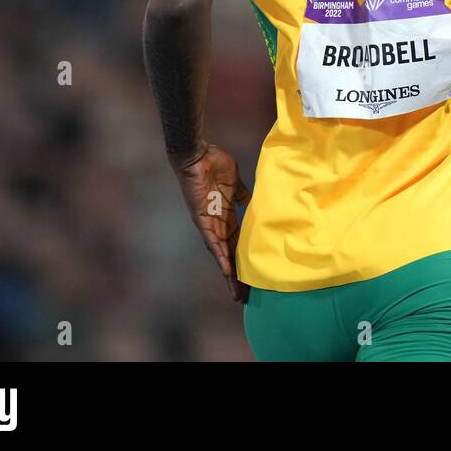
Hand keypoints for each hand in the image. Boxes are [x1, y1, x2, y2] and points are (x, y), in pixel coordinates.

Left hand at [168, 140, 252, 301]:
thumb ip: (242, 194)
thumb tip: (253, 201)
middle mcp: (217, 223)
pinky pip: (211, 241)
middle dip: (236, 276)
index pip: (237, 242)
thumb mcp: (235, 181)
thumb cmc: (215, 163)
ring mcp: (209, 222)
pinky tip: (226, 271)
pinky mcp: (202, 218)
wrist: (197, 153)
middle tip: (244, 297)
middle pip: (229, 254)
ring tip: (237, 292)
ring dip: (228, 273)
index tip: (251, 277)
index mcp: (226, 215)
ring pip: (220, 254)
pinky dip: (219, 256)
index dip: (243, 259)